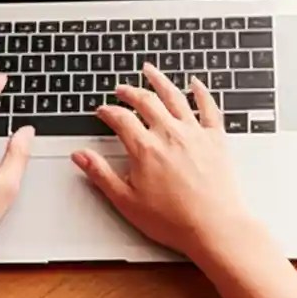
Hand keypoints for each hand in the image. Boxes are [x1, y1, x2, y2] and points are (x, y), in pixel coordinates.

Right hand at [70, 63, 258, 258]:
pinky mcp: (216, 138)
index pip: (120, 119)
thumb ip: (101, 175)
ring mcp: (194, 133)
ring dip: (159, 80)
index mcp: (145, 148)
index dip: (107, 112)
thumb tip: (81, 156)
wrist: (214, 227)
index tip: (102, 111)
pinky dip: (201, 92)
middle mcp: (169, 134)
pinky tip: (195, 83)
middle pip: (145, 101)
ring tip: (150, 70)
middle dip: (129, 92)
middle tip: (121, 89)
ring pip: (174, 96)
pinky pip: (208, 107)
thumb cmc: (173, 220)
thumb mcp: (127, 201)